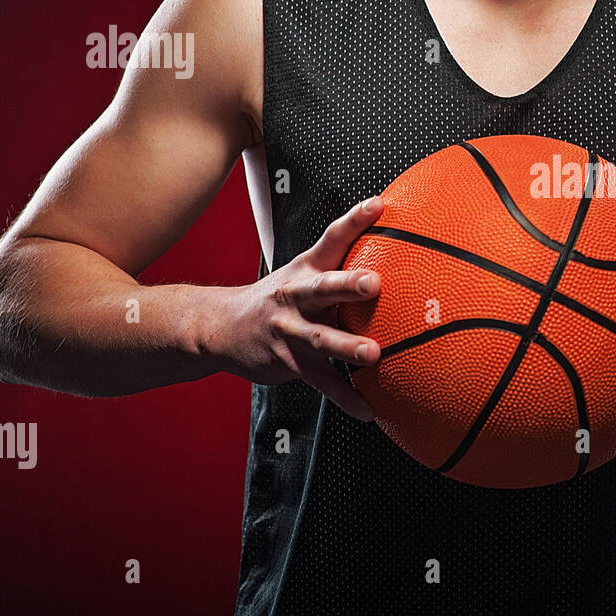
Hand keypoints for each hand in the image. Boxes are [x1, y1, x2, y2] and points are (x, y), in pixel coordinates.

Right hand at [210, 197, 383, 420]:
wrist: (220, 328)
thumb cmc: (279, 299)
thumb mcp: (302, 274)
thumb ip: (341, 265)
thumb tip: (395, 250)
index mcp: (306, 269)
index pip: (332, 238)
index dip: (355, 220)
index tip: (378, 205)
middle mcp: (298, 296)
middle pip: (325, 287)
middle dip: (349, 284)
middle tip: (375, 283)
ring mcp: (291, 330)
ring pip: (322, 338)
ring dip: (348, 345)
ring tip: (373, 353)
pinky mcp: (290, 361)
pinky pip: (322, 382)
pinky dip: (346, 397)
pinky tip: (368, 410)